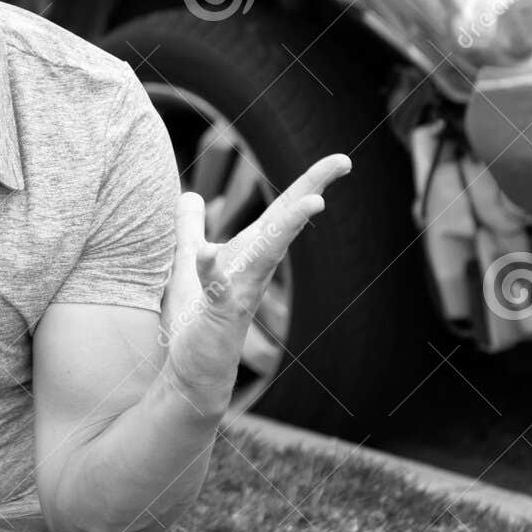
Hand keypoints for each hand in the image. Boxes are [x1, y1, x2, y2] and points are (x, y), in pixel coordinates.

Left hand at [159, 153, 350, 413]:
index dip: (310, 183)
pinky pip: (217, 289)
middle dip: (312, 190)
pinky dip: (212, 270)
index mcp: (250, 252)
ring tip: (313, 202)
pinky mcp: (219, 315)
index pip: (282, 212)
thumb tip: (188, 195)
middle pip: (286, 224)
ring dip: (287, 229)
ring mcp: (241, 291)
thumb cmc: (196, 318)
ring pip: (267, 255)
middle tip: (343, 161)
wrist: (192, 372)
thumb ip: (189, 229)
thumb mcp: (189, 263)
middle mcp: (254, 268)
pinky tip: (206, 254)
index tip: (342, 160)